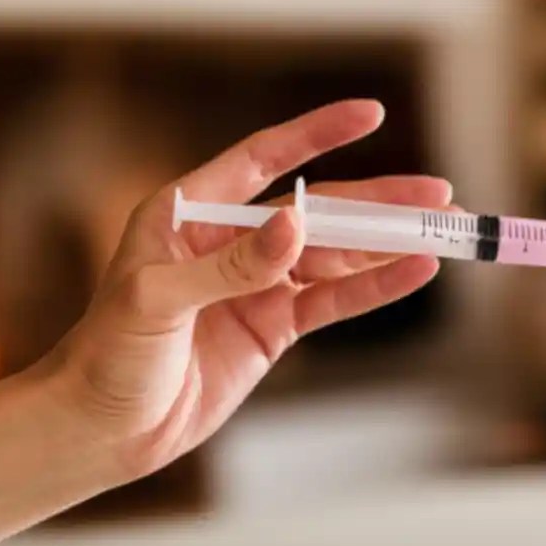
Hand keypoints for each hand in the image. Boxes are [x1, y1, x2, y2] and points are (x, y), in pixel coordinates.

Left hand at [51, 100, 447, 480]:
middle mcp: (228, 241)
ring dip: (388, 243)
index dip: (317, 135)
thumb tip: (296, 224)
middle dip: (379, 201)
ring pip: (335, 255)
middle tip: (439, 195)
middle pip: (318, 211)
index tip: (372, 115)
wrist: (100, 431)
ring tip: (445, 232)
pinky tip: (415, 271)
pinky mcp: (273, 327)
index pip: (264, 158)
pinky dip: (374, 287)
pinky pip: (332, 301)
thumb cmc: (106, 357)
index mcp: (190, 214)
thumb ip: (231, 265)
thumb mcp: (158, 302)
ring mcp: (256, 285)